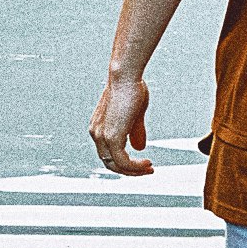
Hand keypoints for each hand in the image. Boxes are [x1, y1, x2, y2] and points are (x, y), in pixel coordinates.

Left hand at [90, 63, 153, 178]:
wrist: (125, 76)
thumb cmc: (131, 89)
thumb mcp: (134, 115)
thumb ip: (135, 132)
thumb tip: (139, 148)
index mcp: (99, 128)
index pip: (108, 154)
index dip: (124, 162)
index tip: (142, 162)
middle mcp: (96, 134)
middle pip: (110, 163)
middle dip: (130, 171)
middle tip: (148, 170)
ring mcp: (102, 136)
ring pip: (116, 165)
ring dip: (134, 171)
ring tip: (149, 168)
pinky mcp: (111, 137)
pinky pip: (123, 162)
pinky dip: (136, 167)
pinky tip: (147, 164)